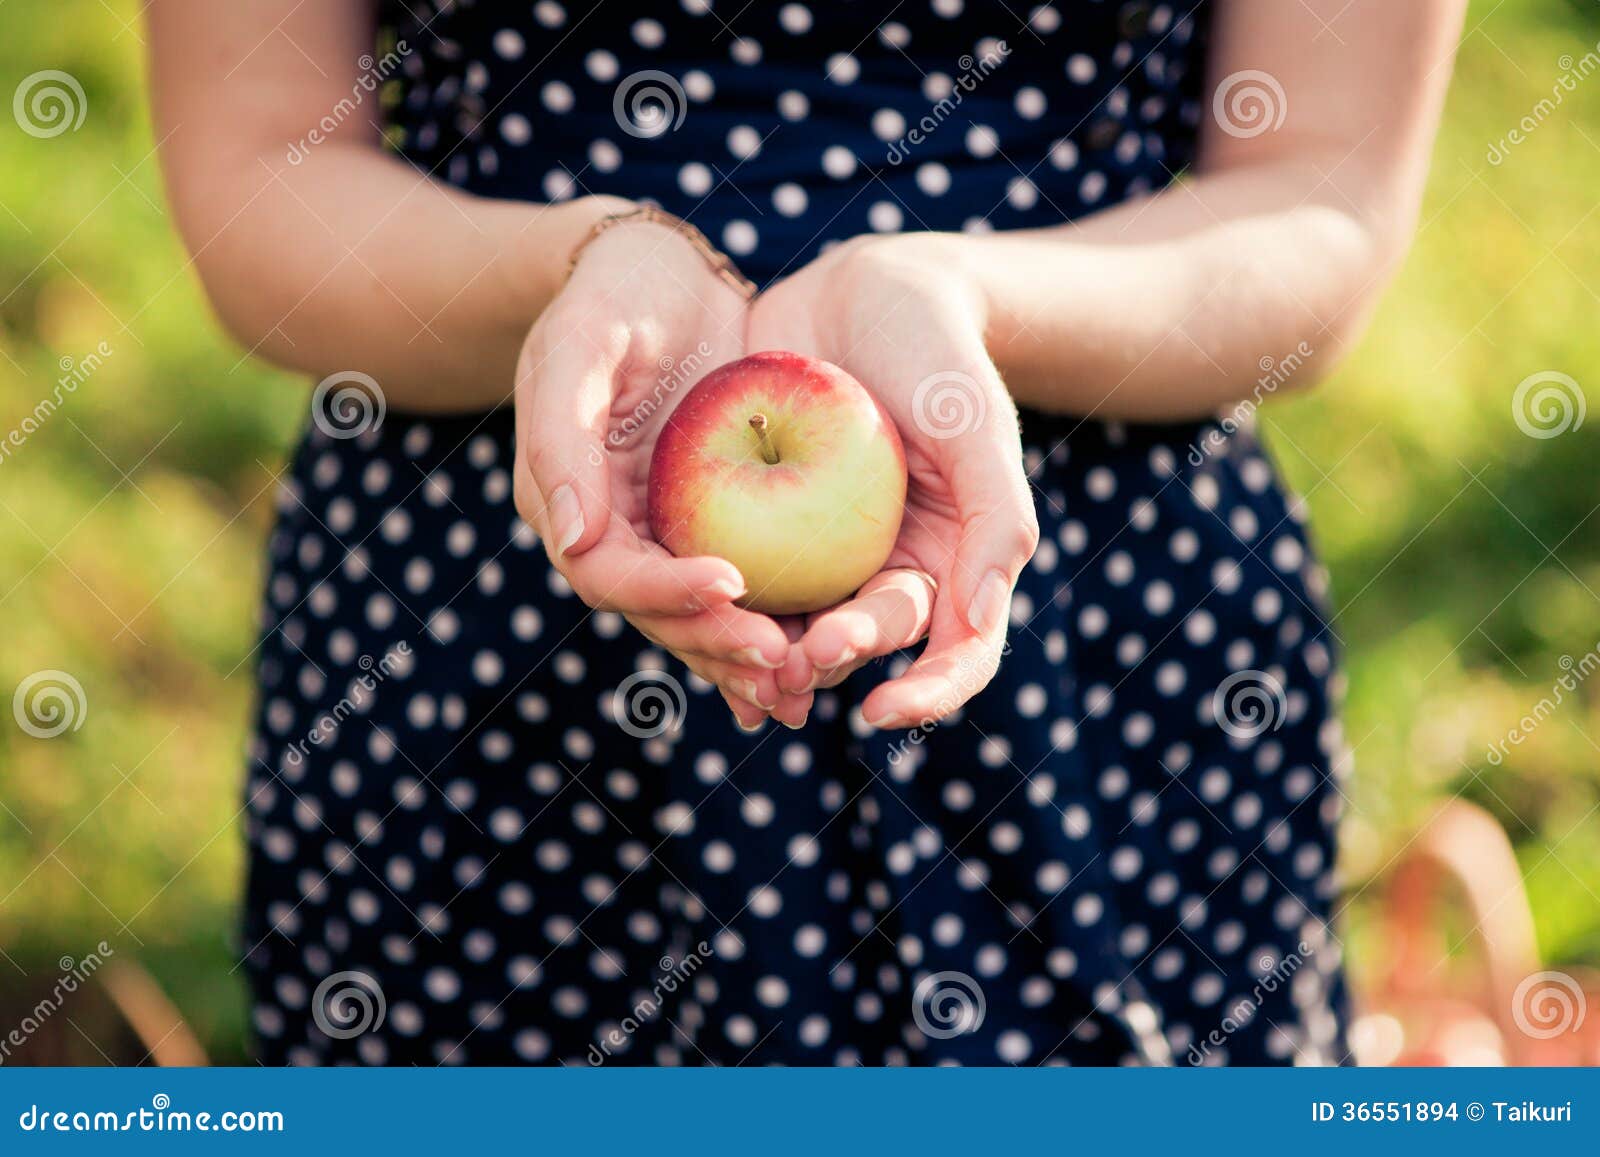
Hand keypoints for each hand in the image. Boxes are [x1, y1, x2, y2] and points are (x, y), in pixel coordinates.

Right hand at [513, 218, 812, 727]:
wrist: (662, 273)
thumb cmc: (614, 294)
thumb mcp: (581, 342)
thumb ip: (563, 435)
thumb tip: (573, 537)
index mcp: (568, 504)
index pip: (610, 573)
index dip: (666, 590)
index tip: (733, 585)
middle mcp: (613, 534)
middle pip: (660, 615)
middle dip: (717, 643)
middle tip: (781, 660)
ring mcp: (664, 535)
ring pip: (701, 617)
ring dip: (745, 656)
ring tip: (801, 684)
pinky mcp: (713, 526)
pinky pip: (743, 587)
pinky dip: (774, 623)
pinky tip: (818, 657)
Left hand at [747, 235, 1039, 727]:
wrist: (861, 290)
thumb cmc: (936, 353)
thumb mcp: (975, 423)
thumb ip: (995, 520)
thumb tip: (976, 620)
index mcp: (949, 562)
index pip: (955, 652)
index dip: (929, 695)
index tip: (885, 710)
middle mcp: (884, 573)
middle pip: (863, 645)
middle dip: (835, 662)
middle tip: (801, 653)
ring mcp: (817, 557)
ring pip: (793, 628)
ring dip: (769, 653)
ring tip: (743, 650)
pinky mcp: (755, 530)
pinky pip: (737, 583)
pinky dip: (719, 607)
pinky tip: (693, 619)